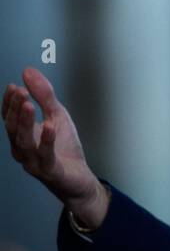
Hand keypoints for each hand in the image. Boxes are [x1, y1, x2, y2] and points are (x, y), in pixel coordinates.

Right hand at [3, 68, 106, 227]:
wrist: (79, 177)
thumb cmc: (64, 149)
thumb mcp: (57, 115)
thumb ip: (44, 96)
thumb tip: (28, 72)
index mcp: (22, 136)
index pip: (10, 117)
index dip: (9, 103)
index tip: (14, 86)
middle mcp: (22, 149)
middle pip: (13, 128)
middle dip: (15, 109)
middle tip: (20, 92)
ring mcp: (34, 161)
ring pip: (23, 141)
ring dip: (25, 122)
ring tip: (29, 105)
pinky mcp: (49, 170)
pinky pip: (45, 155)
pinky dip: (46, 140)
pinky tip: (49, 127)